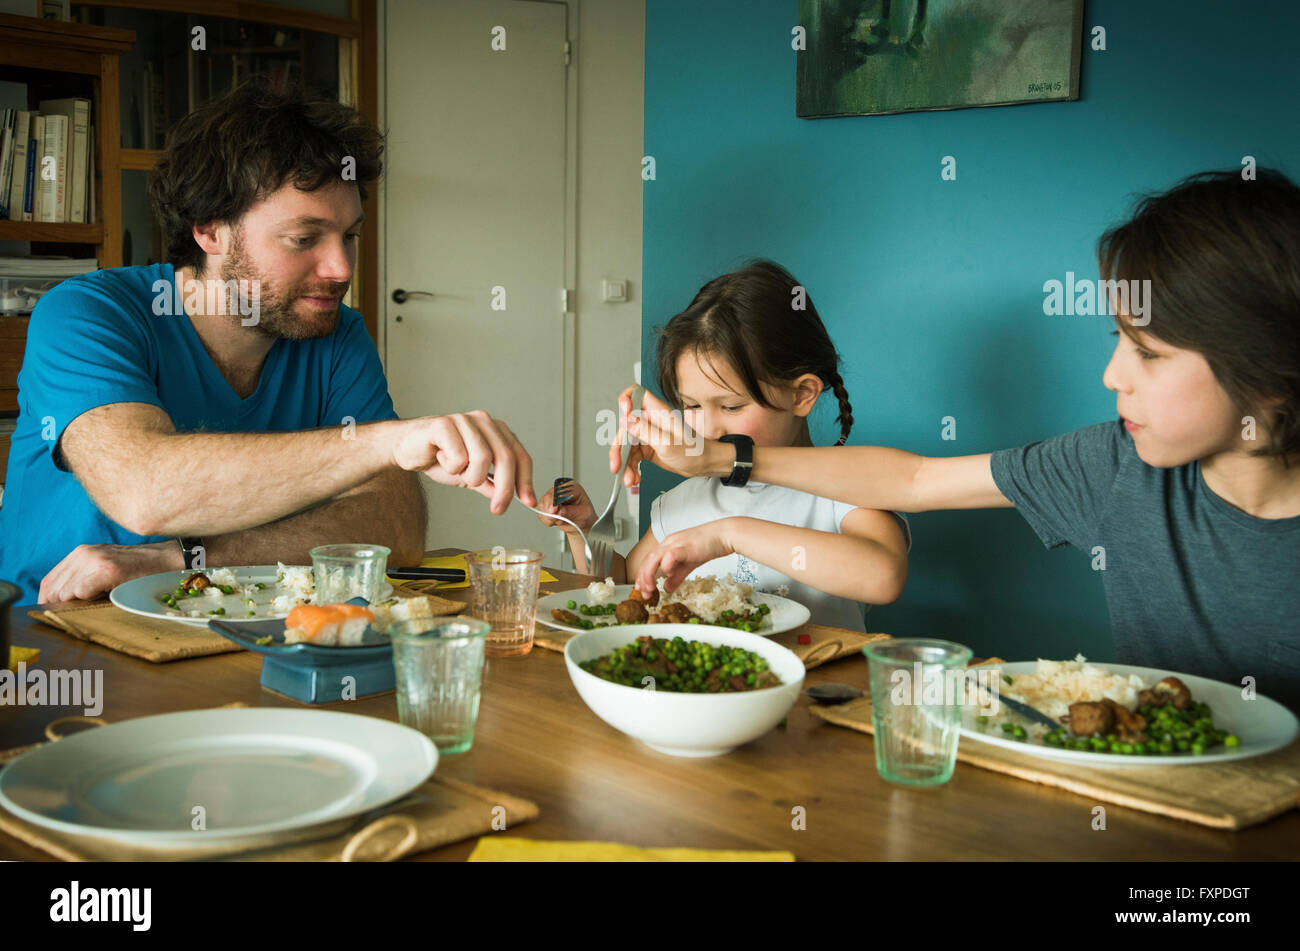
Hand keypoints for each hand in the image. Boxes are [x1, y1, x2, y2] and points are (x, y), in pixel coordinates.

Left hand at [38, 541, 183, 603]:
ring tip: (96, 605)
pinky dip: (86, 600)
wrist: (170, 561)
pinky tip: (102, 600)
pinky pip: (80, 591)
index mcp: (81, 553)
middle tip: (81, 613)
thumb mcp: (106, 570)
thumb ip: (82, 580)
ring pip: (63, 592)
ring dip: (76, 604)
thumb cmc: (140, 572)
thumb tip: (60, 604)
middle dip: (62, 605)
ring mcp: (94, 560)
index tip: (63, 613)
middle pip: (52, 589)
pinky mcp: (107, 569)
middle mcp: (84, 554)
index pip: (49, 583)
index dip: (52, 601)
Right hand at [392, 411, 535, 513]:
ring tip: (456, 471)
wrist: (406, 448)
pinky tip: (440, 458)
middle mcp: (484, 421)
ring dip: (470, 476)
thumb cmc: (438, 457)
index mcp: (496, 430)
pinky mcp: (444, 424)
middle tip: (497, 508)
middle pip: (506, 458)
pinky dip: (451, 467)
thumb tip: (510, 497)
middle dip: (504, 489)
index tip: (528, 502)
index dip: (526, 480)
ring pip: (483, 459)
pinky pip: (459, 457)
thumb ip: (490, 484)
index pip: (520, 455)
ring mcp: (464, 420)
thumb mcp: (470, 476)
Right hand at [536, 481, 595, 534]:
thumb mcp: (584, 514)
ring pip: (543, 505)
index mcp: (572, 488)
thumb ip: (570, 512)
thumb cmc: (585, 515)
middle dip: (550, 510)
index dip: (554, 501)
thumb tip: (559, 512)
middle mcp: (561, 490)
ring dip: (549, 517)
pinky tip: (556, 521)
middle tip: (556, 519)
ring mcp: (552, 497)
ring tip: (560, 521)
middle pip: (548, 497)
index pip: (560, 491)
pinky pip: (541, 513)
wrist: (581, 523)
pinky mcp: (546, 505)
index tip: (553, 510)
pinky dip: (547, 519)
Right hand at [610, 386, 728, 485]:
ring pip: (626, 444)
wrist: (705, 466)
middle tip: (617, 465)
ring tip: (628, 478)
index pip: (636, 394)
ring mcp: (649, 434)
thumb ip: (645, 431)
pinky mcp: (648, 448)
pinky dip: (631, 468)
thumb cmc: (696, 452)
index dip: (625, 400)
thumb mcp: (668, 443)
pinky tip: (634, 478)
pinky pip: (633, 456)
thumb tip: (626, 420)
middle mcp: (652, 421)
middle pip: (625, 427)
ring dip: (624, 463)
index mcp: (658, 413)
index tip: (622, 417)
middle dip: (618, 448)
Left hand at [633, 519, 738, 597]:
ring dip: (648, 574)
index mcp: (668, 545)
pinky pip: (669, 556)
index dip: (643, 575)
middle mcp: (669, 542)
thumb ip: (677, 576)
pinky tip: (668, 574)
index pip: (649, 560)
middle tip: (644, 593)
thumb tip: (666, 588)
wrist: (724, 535)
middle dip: (643, 578)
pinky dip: (666, 566)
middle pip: (648, 560)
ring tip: (650, 588)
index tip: (642, 588)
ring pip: (654, 558)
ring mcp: (676, 543)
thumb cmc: (709, 546)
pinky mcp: (685, 546)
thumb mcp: (689, 564)